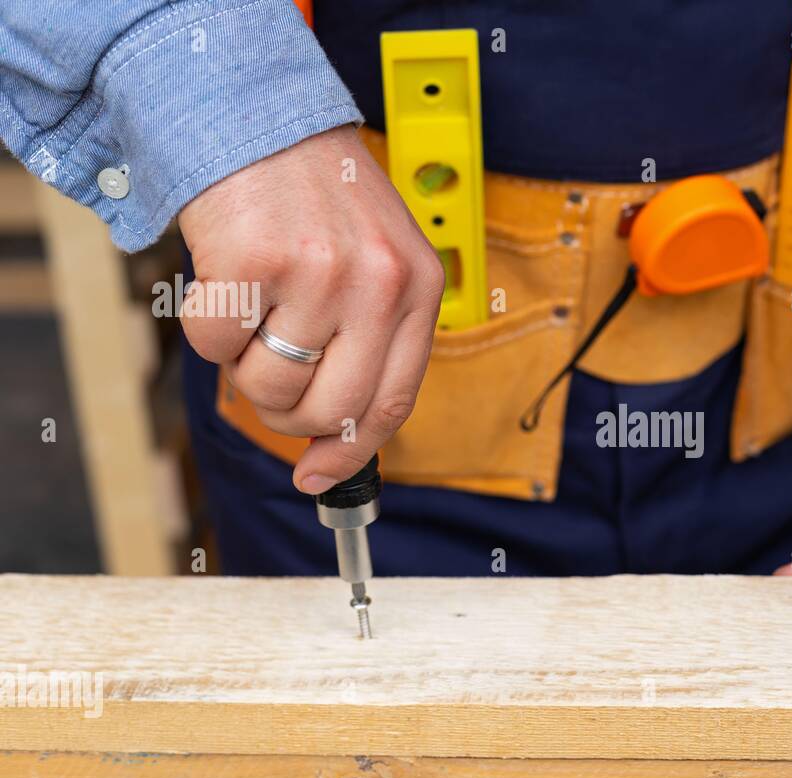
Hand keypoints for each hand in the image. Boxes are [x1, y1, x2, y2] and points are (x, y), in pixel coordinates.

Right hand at [177, 125, 442, 492]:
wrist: (259, 117)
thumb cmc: (317, 201)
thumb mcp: (378, 263)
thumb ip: (372, 341)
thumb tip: (335, 441)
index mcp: (418, 291)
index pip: (392, 402)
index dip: (350, 451)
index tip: (319, 479)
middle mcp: (378, 283)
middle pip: (327, 409)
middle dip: (287, 414)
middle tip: (270, 377)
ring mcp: (319, 271)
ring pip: (267, 385)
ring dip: (244, 366)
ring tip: (253, 309)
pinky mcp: (254, 258)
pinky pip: (215, 346)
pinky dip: (206, 329)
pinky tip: (223, 283)